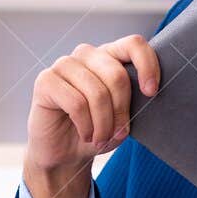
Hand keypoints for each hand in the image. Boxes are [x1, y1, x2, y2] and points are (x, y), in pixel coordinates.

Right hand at [22, 36, 159, 197]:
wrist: (64, 153)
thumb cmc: (96, 131)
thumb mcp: (122, 119)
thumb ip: (134, 103)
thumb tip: (146, 93)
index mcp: (108, 56)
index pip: (133, 44)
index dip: (147, 65)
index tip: (151, 92)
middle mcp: (86, 54)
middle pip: (116, 75)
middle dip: (121, 111)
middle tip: (117, 133)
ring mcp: (64, 64)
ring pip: (97, 92)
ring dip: (103, 124)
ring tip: (100, 139)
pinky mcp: (45, 80)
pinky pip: (76, 103)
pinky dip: (86, 126)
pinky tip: (85, 135)